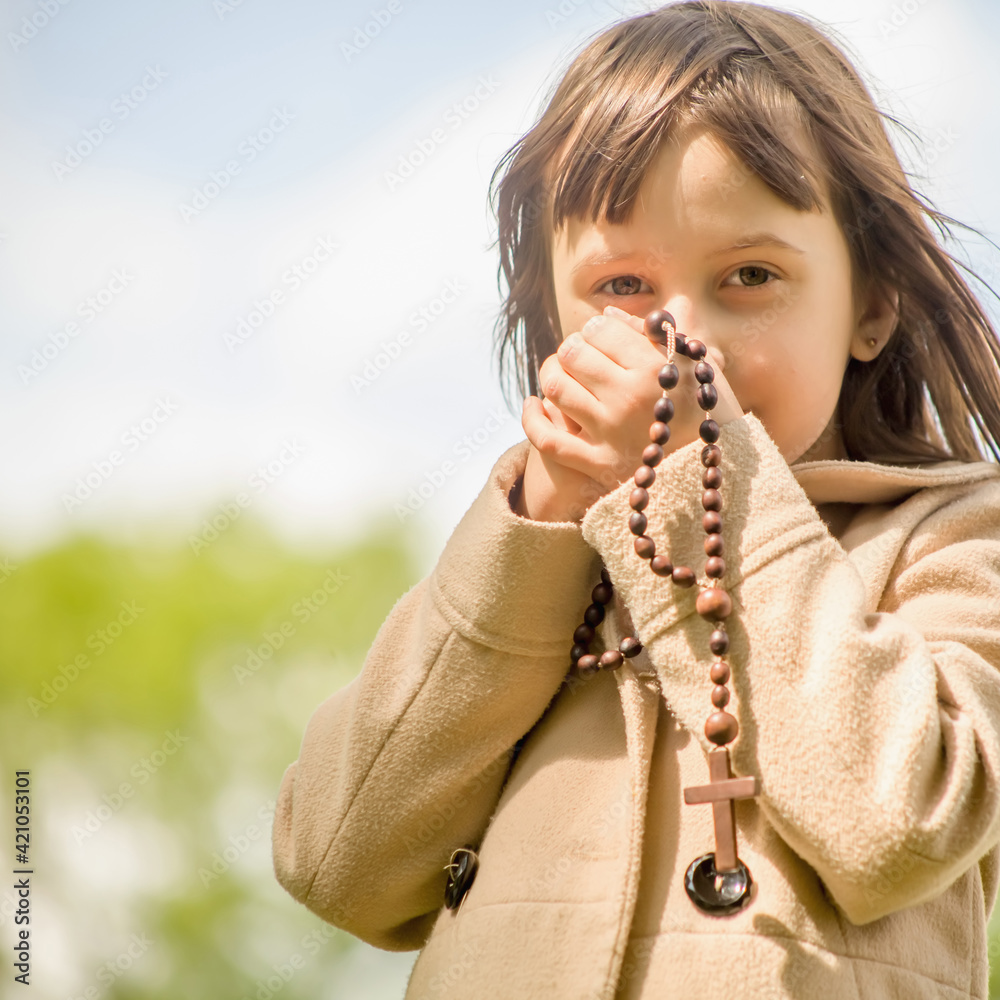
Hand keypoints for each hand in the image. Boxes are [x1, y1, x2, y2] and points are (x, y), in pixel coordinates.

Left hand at [519, 306, 743, 516]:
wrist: (716, 477)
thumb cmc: (710, 414)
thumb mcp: (700, 366)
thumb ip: (660, 334)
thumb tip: (609, 314)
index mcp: (655, 368)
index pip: (600, 330)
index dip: (595, 329)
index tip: (600, 337)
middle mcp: (628, 398)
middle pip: (572, 354)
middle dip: (572, 349)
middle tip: (581, 357)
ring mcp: (608, 433)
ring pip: (556, 389)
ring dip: (551, 375)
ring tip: (561, 374)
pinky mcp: (595, 466)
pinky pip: (546, 438)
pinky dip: (532, 418)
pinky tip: (532, 404)